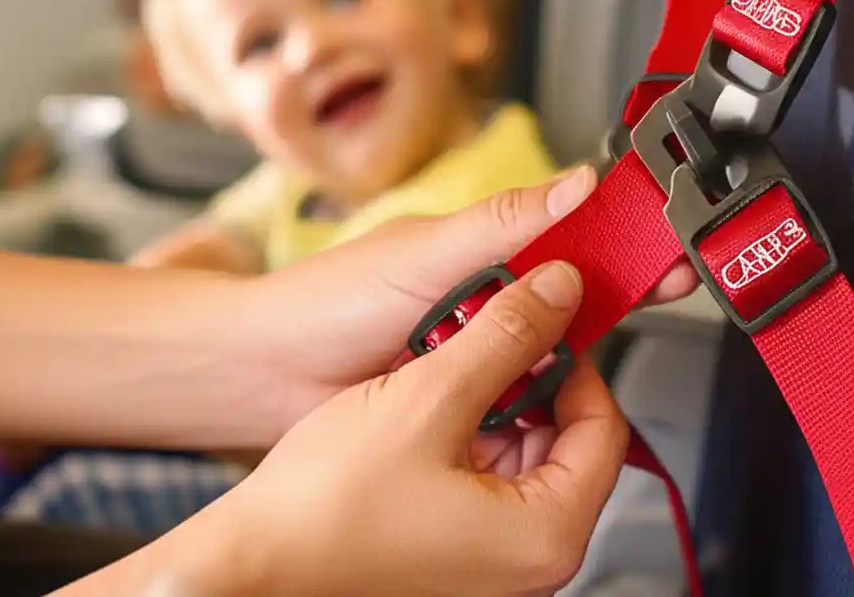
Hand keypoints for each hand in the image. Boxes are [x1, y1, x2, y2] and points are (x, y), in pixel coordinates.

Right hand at [65, 262, 629, 595]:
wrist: (247, 564)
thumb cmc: (323, 511)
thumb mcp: (429, 397)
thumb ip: (507, 335)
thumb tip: (559, 291)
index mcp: (546, 535)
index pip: (606, 428)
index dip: (574, 362)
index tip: (541, 324)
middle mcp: (529, 560)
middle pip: (567, 442)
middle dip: (529, 381)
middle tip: (487, 339)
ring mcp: (491, 562)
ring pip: (523, 457)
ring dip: (493, 403)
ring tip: (444, 370)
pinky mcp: (453, 554)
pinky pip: (484, 482)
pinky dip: (463, 436)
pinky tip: (423, 408)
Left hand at [244, 166, 698, 429]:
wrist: (267, 378)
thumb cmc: (326, 302)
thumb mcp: (426, 252)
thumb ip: (507, 222)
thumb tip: (580, 181)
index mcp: (484, 247)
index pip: (572, 233)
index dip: (623, 240)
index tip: (668, 246)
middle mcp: (487, 296)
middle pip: (573, 296)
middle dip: (609, 302)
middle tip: (649, 299)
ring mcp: (478, 349)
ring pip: (552, 354)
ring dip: (565, 361)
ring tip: (560, 362)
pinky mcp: (467, 400)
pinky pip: (520, 401)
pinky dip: (534, 404)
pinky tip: (537, 406)